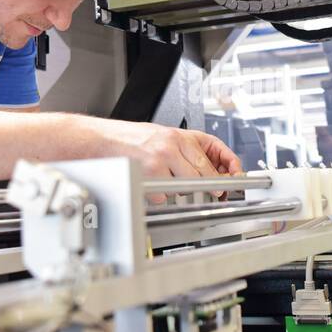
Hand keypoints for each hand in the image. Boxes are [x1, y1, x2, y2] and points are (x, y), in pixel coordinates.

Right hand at [95, 120, 242, 199]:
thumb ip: (185, 151)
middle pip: (205, 173)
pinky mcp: (150, 174)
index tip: (233, 181)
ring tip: (162, 180)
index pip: (214, 153)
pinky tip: (147, 184)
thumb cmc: (127, 139)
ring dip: (178, 190)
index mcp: (180, 134)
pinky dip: (158, 196)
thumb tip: (210, 171)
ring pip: (187, 186)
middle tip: (207, 193)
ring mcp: (162, 159)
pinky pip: (165, 195)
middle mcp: (173, 144)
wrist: (99, 140)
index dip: (227, 170)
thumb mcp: (162, 136)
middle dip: (207, 186)